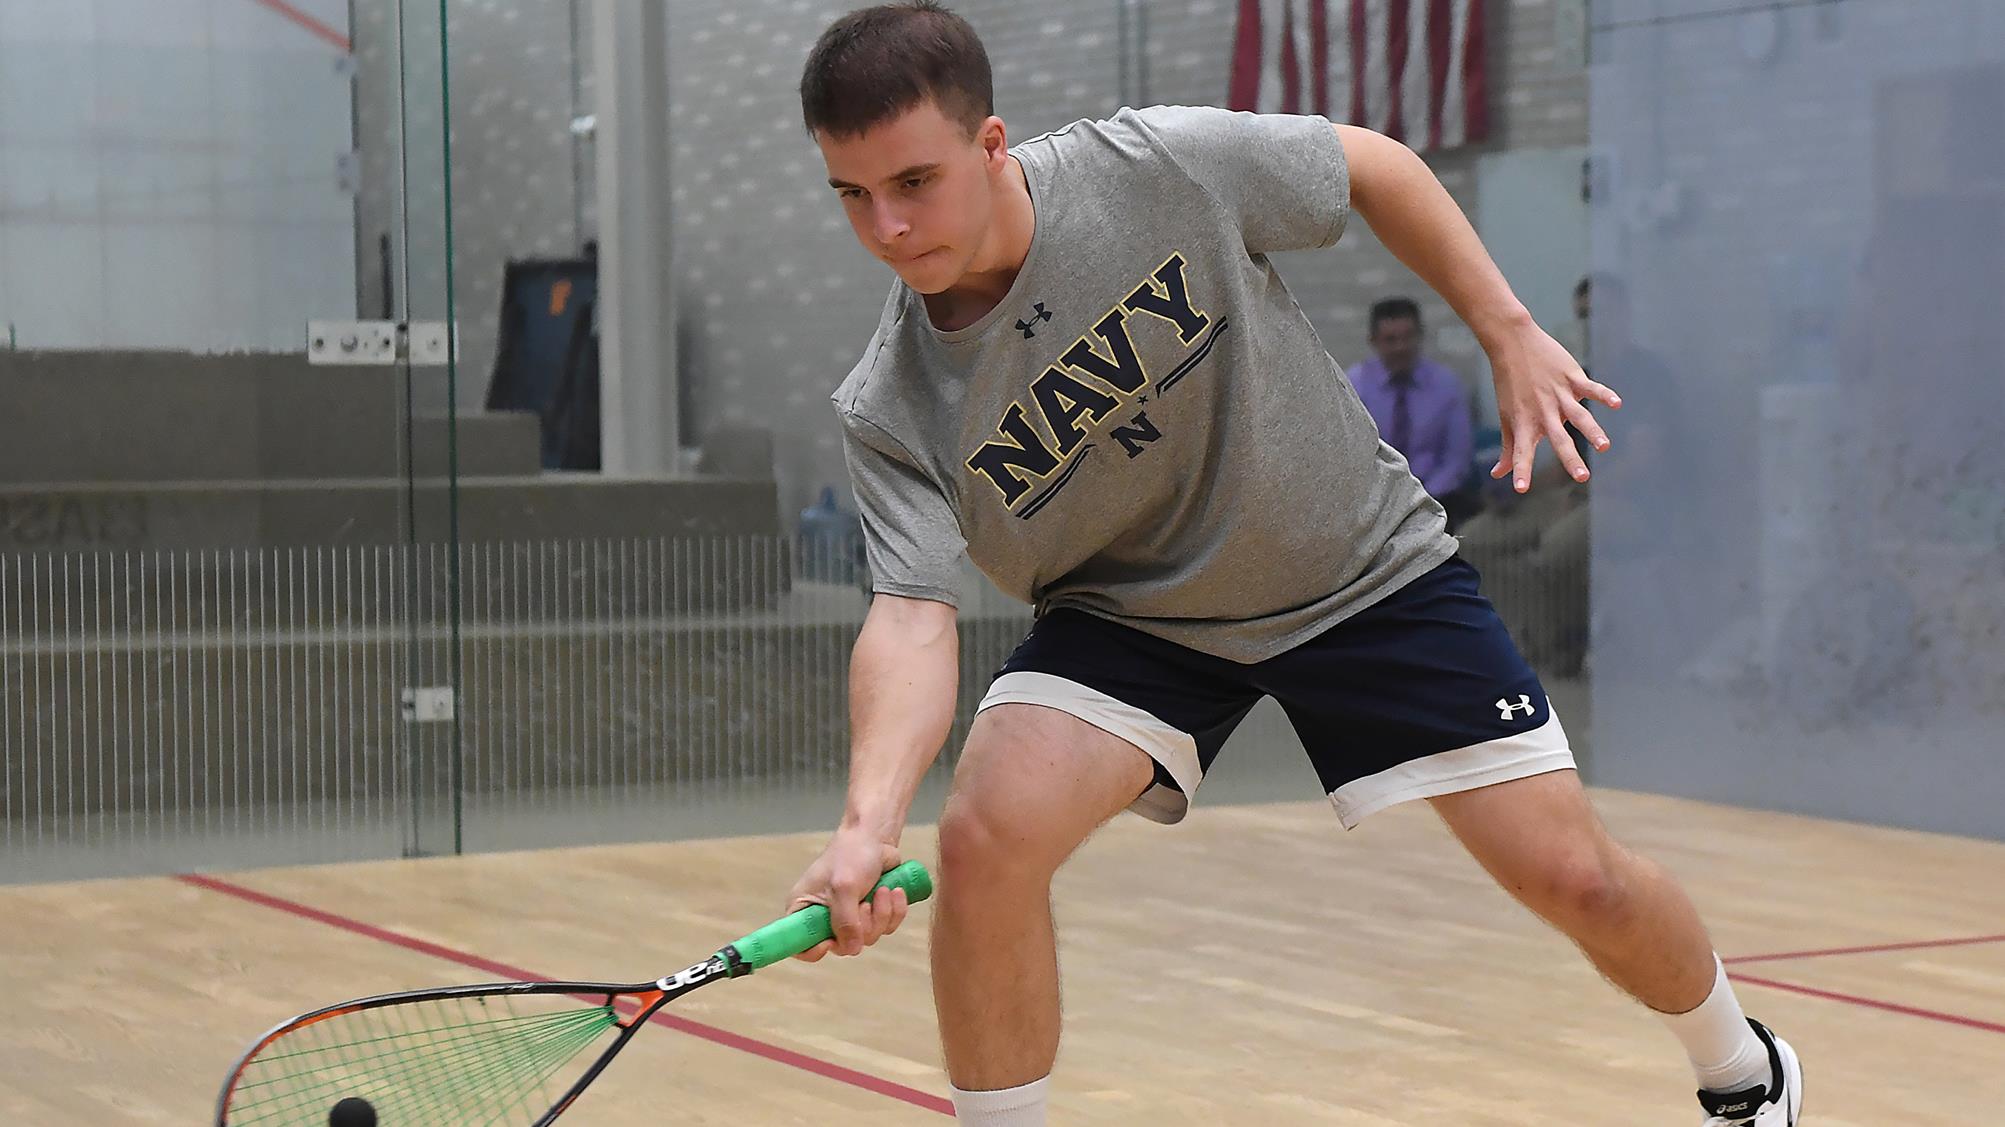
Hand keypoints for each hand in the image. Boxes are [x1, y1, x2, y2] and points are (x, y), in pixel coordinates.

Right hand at [786, 827, 909, 961]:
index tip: (830, 942)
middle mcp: (823, 917)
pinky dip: (894, 911)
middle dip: (862, 926)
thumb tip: (851, 949)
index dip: (813, 951)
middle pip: (842, 946)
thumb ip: (845, 921)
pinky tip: (895, 891)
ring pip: (868, 937)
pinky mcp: (871, 912)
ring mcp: (849, 916)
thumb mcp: (844, 887)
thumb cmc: (851, 855)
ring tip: (883, 890)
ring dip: (881, 915)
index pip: (799, 945)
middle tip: (866, 903)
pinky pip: (886, 927)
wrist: (875, 836)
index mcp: (803, 909)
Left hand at [1485, 321, 1620, 491]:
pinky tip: (1616, 403)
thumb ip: (1509, 448)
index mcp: (1525, 423)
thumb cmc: (1510, 385)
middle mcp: (1542, 412)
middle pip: (1558, 439)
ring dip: (1592, 430)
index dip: (1521, 469)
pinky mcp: (1571, 377)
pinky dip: (1603, 394)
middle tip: (1583, 477)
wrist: (1512, 343)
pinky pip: (1590, 387)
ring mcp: (1558, 394)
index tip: (1521, 488)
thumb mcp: (1507, 417)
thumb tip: (1498, 474)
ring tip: (1604, 445)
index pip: (1522, 452)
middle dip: (1570, 458)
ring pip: (1578, 415)